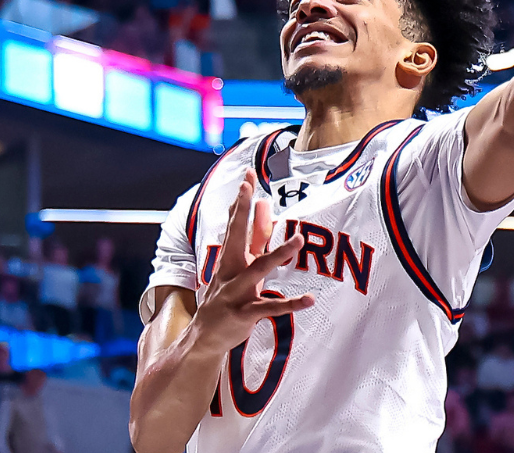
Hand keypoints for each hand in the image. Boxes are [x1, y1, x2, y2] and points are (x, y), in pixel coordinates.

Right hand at [190, 169, 314, 354]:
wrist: (204, 337)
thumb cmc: (227, 296)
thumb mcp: (238, 265)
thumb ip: (254, 237)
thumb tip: (263, 204)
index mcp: (229, 258)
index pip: (235, 224)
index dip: (241, 200)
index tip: (247, 176)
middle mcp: (230, 271)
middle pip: (237, 237)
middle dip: (243, 213)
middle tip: (250, 190)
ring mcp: (236, 292)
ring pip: (258, 269)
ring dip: (278, 254)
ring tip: (298, 240)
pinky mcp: (244, 314)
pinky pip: (270, 308)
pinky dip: (290, 304)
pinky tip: (309, 299)